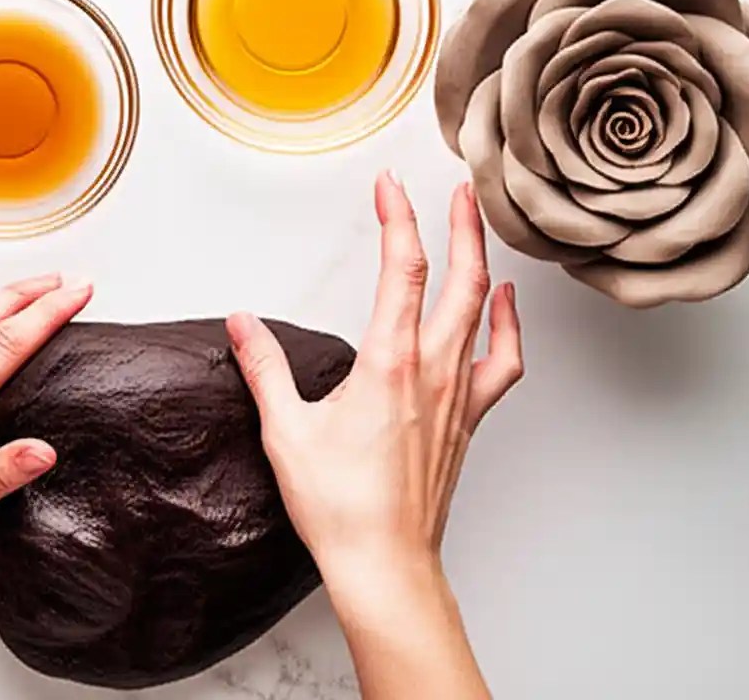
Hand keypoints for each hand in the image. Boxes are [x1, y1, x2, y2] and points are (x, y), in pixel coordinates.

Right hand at [226, 174, 522, 571]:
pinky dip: (506, 325)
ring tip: (479, 229)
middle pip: (461, 277)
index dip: (398, 218)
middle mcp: (432, 371)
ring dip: (484, 262)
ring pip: (484, 311)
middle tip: (457, 187)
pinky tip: (503, 308)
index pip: (403, 269)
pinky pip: (500, 360)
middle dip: (460, 223)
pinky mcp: (466, 420)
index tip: (389, 186)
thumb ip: (264, 368)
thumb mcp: (285, 431)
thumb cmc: (340, 507)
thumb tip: (241, 323)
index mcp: (389, 364)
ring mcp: (457, 395)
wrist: (384, 563)